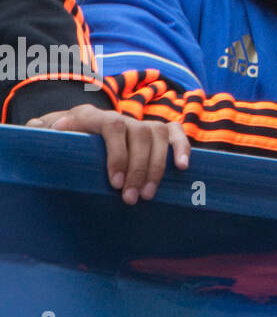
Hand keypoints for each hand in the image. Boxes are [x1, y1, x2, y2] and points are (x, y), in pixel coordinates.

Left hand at [27, 105, 189, 203]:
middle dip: (139, 169)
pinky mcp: (159, 131)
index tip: (115, 183)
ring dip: (157, 166)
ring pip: (159, 135)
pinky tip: (183, 167)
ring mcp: (143, 123)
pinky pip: (176, 133)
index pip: (114, 127)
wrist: (80, 131)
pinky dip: (182, 147)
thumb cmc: (67, 144)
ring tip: (149, 194)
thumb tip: (54, 131)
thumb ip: (52, 135)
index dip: (118, 154)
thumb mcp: (55, 140)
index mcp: (95, 117)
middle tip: (132, 199)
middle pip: (140, 135)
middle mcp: (124, 116)